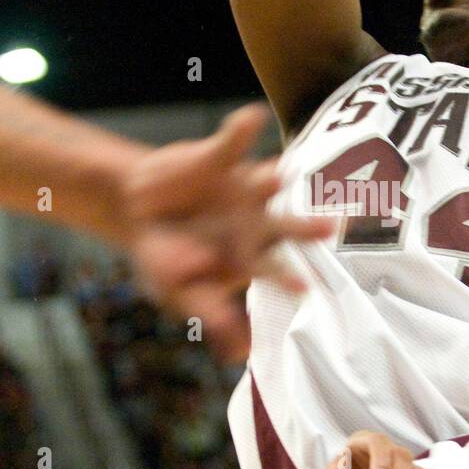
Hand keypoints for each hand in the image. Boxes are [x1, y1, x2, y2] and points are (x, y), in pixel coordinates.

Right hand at [119, 104, 332, 361]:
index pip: (275, 272)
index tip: (305, 289)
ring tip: (281, 173)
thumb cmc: (166, 257)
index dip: (289, 280)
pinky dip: (241, 129)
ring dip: (273, 177)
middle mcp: (257, 223)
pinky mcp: (223, 158)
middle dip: (307, 226)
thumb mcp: (176, 291)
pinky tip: (249, 118)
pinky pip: (233, 140)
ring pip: (266, 183)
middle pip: (288, 227)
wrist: (139, 207)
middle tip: (330, 226)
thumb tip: (234, 349)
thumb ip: (207, 314)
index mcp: (249, 259)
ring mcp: (243, 189)